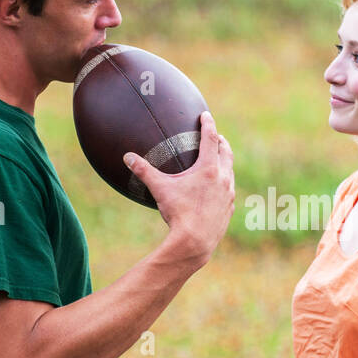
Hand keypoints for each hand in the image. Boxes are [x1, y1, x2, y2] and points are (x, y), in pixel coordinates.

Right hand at [125, 111, 234, 268]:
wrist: (195, 242)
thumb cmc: (178, 213)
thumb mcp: (160, 189)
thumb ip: (144, 171)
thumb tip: (127, 157)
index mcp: (208, 169)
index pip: (210, 138)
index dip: (208, 124)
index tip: (206, 115)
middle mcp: (223, 178)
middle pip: (226, 152)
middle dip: (221, 142)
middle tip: (216, 136)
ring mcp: (228, 194)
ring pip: (230, 171)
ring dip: (225, 163)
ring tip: (218, 160)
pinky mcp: (229, 209)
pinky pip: (229, 191)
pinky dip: (225, 184)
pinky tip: (218, 189)